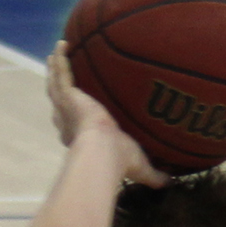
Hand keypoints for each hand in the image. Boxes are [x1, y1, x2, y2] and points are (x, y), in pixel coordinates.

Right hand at [47, 42, 167, 186]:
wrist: (103, 152)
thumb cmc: (118, 161)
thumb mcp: (139, 166)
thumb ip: (154, 174)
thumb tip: (170, 183)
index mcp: (82, 138)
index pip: (74, 127)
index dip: (74, 121)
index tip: (80, 112)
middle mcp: (69, 122)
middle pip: (61, 104)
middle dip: (60, 93)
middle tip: (61, 80)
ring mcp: (66, 107)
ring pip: (56, 85)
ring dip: (55, 70)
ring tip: (56, 54)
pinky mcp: (67, 95)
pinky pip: (61, 72)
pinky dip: (60, 59)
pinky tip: (62, 44)